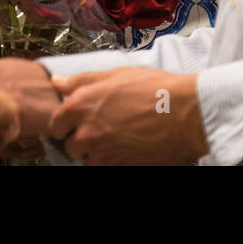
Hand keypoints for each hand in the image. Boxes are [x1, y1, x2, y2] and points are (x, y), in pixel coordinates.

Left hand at [49, 68, 207, 164]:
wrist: (187, 113)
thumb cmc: (155, 89)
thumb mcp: (115, 74)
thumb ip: (81, 80)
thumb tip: (56, 82)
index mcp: (81, 104)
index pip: (56, 124)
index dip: (67, 123)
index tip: (79, 121)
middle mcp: (86, 131)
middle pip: (70, 145)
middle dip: (82, 140)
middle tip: (103, 130)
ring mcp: (102, 153)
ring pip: (87, 160)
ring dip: (97, 153)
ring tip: (119, 140)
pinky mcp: (118, 168)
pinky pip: (104, 168)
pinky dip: (113, 162)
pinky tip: (128, 150)